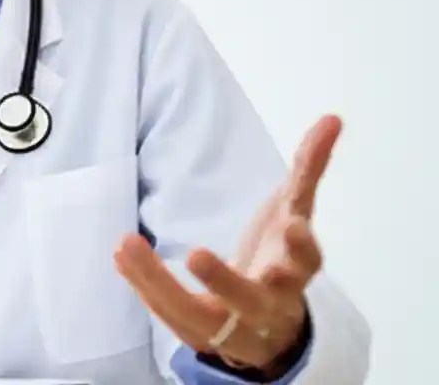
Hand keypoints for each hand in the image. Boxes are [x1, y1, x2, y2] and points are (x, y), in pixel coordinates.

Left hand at [115, 114, 340, 373]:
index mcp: (295, 272)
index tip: (293, 225)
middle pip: (252, 301)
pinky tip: (119, 255)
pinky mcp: (196, 332)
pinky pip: (166, 311)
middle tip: (195, 254)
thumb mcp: (293, 213)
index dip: (302, 248)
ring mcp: (225, 325)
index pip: (307, 264)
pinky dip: (141, 283)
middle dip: (226, 281)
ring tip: (126, 245)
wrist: (268, 331)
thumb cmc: (279, 259)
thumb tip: (332, 118)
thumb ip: (307, 170)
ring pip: (196, 313)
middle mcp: (267, 304)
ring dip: (160, 282)